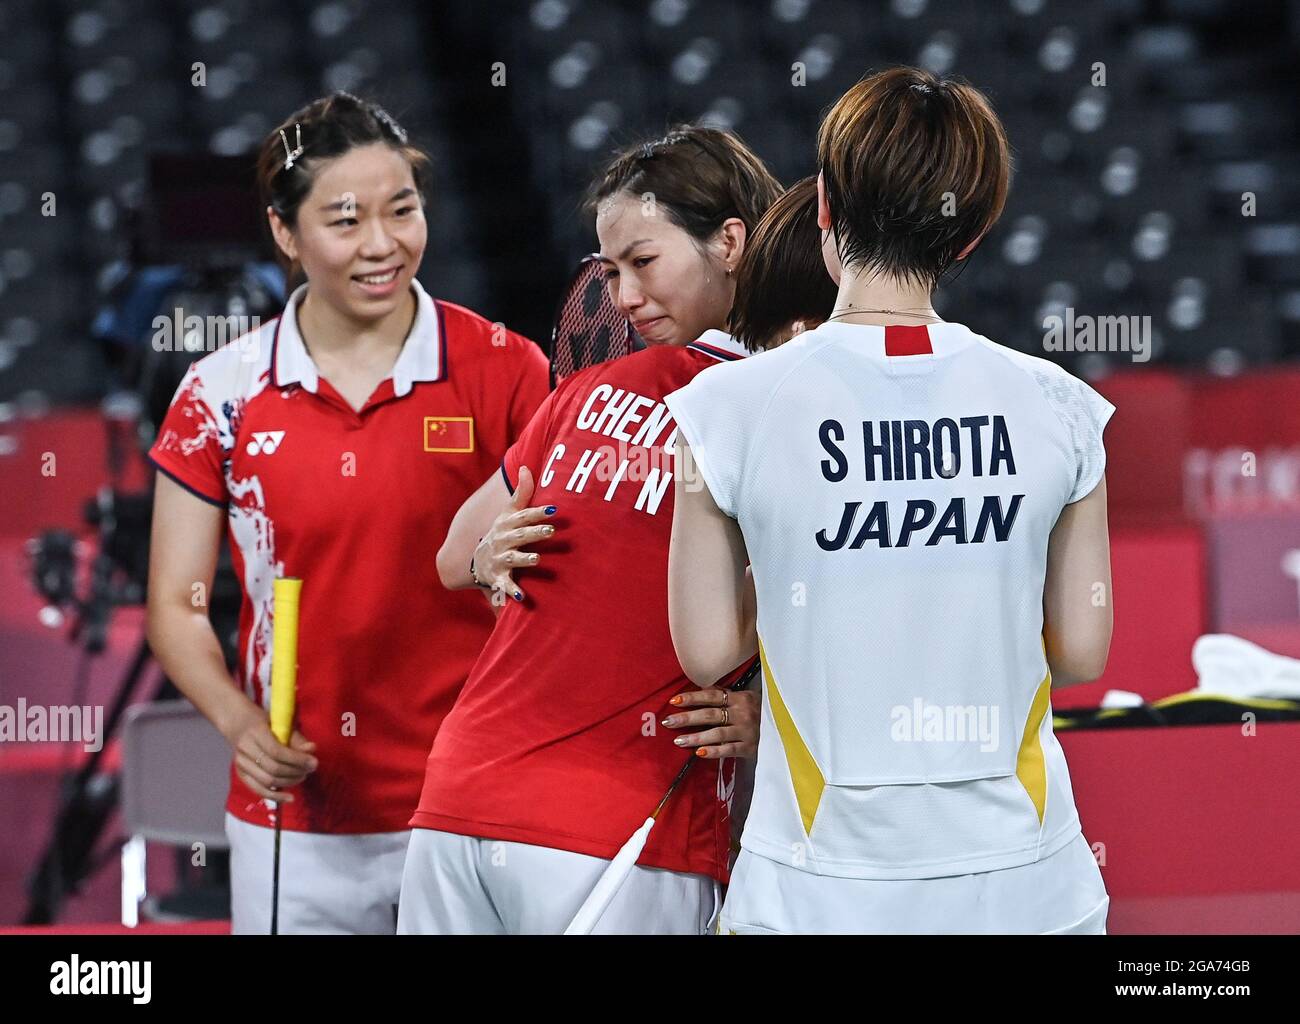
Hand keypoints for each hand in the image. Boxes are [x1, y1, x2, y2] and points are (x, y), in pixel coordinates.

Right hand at [223, 702, 317, 802]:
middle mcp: (244, 749)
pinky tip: (290, 798)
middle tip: (311, 769)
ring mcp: (240, 764)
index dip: (297, 759)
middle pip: (273, 768)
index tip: (314, 762)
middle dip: (296, 771)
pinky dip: (275, 796)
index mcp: (255, 733)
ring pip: (267, 781)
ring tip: (303, 776)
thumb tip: (312, 750)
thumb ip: (297, 739)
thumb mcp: (282, 725)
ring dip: (289, 782)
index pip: (277, 751)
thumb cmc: (265, 724)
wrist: (240, 725)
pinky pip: (259, 790)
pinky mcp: (241, 775)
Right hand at [472, 465, 557, 602]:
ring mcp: (499, 559)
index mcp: (506, 524)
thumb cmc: (501, 533)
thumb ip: (520, 492)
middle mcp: (502, 541)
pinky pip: (505, 585)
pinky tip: (523, 597)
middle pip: (519, 535)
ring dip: (524, 559)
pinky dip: (512, 592)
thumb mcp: (507, 513)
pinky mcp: (497, 578)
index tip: (553, 509)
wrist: (477, 561)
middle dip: (534, 532)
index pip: (522, 516)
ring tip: (537, 559)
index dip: (537, 512)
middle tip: (551, 530)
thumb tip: (525, 466)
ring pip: (512, 559)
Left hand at [661, 687, 758, 758]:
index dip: (693, 698)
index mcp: (740, 698)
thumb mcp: (746, 699)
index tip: (674, 701)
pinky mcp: (750, 748)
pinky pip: (729, 750)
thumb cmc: (760, 711)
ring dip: (696, 737)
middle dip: (687, 718)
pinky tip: (699, 753)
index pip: (712, 695)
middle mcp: (743, 713)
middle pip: (711, 714)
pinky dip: (714, 751)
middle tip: (668, 722)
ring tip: (678, 741)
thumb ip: (726, 695)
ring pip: (717, 733)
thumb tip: (700, 688)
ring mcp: (747, 731)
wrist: (786, 729)